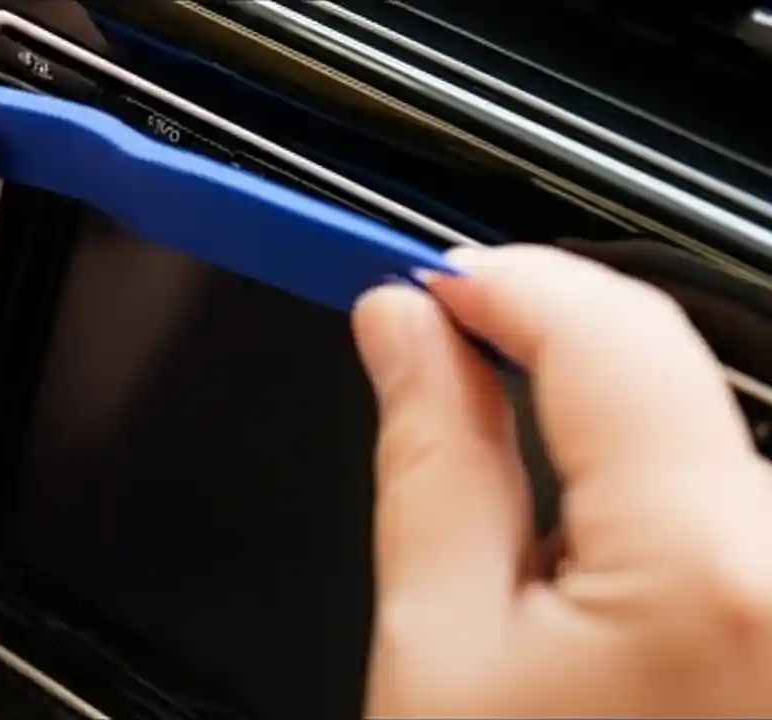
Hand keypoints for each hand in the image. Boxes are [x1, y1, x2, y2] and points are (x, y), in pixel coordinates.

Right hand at [353, 245, 771, 715]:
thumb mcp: (439, 644)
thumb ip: (430, 465)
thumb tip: (404, 329)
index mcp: (711, 573)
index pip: (613, 335)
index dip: (504, 283)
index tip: (428, 281)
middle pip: (665, 368)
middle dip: (547, 345)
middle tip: (441, 353)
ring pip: (700, 424)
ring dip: (602, 416)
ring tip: (513, 480)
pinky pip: (733, 496)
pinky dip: (654, 481)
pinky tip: (591, 538)